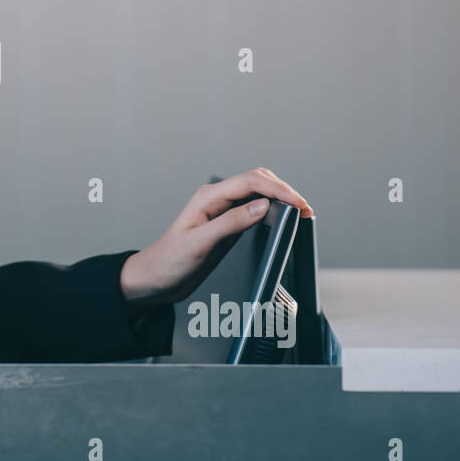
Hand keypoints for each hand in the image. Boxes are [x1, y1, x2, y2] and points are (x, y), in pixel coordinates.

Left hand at [120, 168, 312, 304]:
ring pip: (257, 193)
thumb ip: (230, 223)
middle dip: (284, 190)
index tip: (299, 204)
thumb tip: (262, 206)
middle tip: (306, 208)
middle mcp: (216, 199)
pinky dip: (272, 210)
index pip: (250, 182)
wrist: (154, 279)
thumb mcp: (200, 244)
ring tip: (300, 212)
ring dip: (280, 198)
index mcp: (208, 197)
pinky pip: (253, 209)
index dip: (279, 190)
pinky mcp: (226, 225)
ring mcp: (221, 211)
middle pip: (257, 181)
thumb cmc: (168, 262)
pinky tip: (282, 219)